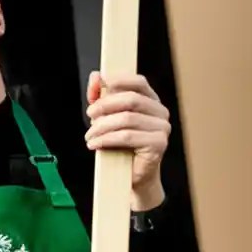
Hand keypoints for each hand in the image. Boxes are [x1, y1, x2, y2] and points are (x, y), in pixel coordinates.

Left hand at [85, 71, 169, 210]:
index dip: (118, 80)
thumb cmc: (119, 143)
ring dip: (101, 126)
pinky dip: (106, 139)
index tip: (99, 85)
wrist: (130, 175)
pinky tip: (95, 144)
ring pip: (126, 119)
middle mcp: (160, 112)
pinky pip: (127, 136)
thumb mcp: (106, 116)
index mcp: (150, 100)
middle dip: (104, 105)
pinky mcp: (158, 144)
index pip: (138, 82)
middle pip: (130, 99)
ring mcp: (162, 128)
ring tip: (90, 135)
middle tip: (89, 114)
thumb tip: (95, 76)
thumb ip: (100, 96)